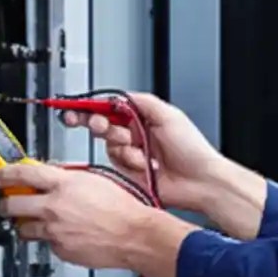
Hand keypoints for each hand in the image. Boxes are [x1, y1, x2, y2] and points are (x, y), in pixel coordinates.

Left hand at [0, 163, 154, 269]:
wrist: (135, 235)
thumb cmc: (122, 208)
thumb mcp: (95, 180)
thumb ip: (68, 178)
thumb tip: (51, 178)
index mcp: (64, 184)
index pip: (21, 174)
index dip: (0, 175)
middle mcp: (54, 207)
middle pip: (11, 204)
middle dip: (4, 204)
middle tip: (4, 204)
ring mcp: (55, 231)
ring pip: (24, 228)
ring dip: (26, 224)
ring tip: (38, 222)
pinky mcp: (60, 250)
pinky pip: (47, 243)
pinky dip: (52, 239)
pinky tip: (67, 234)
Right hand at [62, 92, 224, 211]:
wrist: (200, 181)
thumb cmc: (193, 150)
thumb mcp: (169, 115)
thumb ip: (142, 101)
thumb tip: (119, 95)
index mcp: (144, 118)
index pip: (111, 108)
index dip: (92, 107)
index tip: (76, 108)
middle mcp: (136, 135)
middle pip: (104, 125)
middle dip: (103, 126)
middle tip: (115, 131)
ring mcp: (132, 154)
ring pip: (109, 146)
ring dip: (125, 149)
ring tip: (144, 154)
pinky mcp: (130, 173)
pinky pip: (115, 164)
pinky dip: (129, 163)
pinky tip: (146, 166)